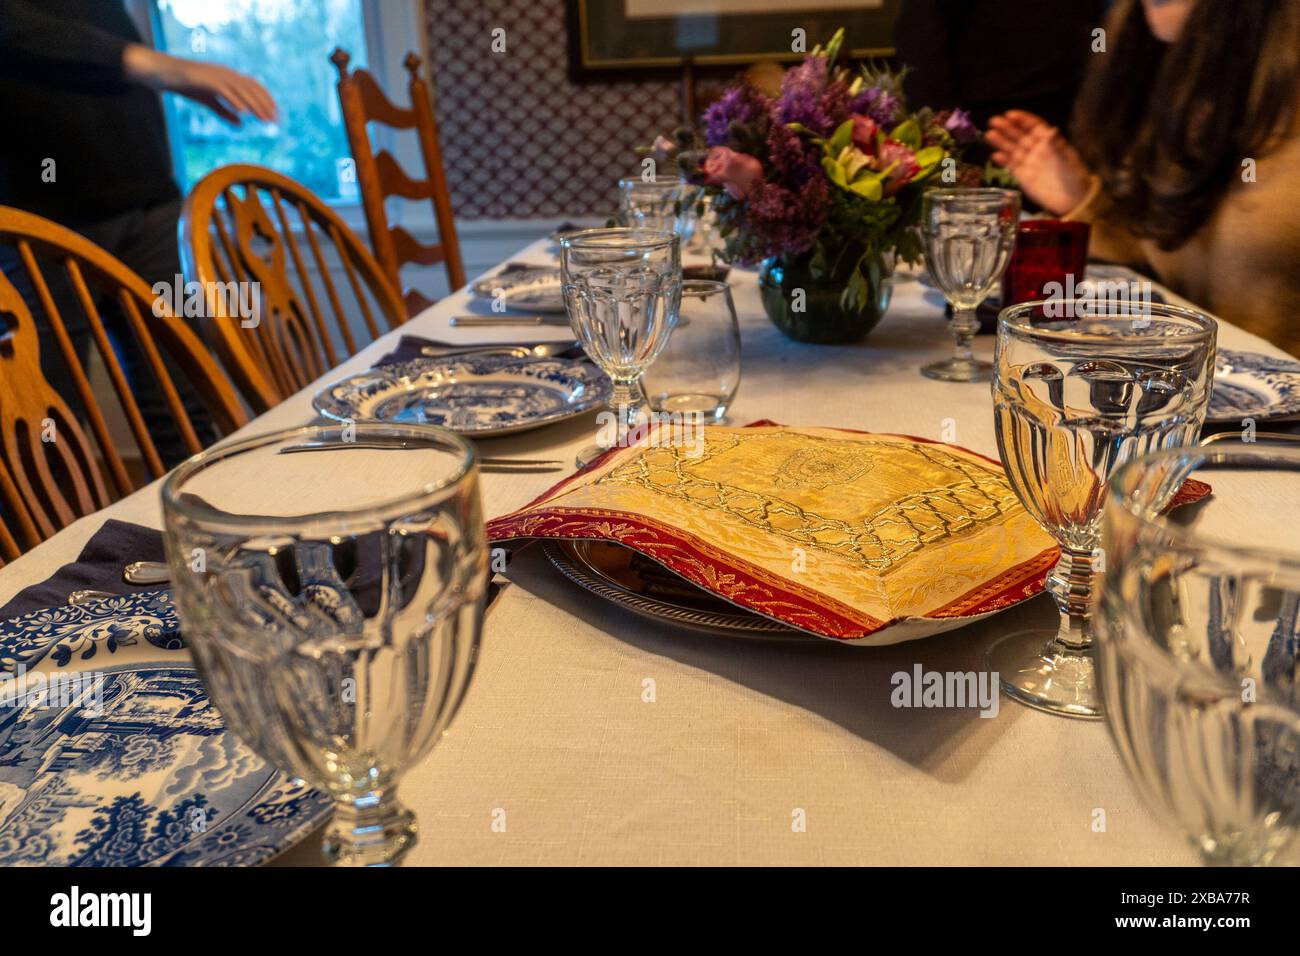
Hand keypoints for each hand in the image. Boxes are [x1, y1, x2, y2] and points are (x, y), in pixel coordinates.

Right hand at [123, 44, 277, 125]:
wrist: (163, 72)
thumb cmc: (186, 85)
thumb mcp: (209, 101)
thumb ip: (225, 111)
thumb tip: (241, 124)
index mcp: (228, 77)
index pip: (253, 86)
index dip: (266, 100)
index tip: (275, 114)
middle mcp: (225, 73)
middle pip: (250, 89)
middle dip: (264, 105)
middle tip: (275, 120)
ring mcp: (215, 74)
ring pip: (240, 90)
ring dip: (254, 105)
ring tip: (263, 119)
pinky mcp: (205, 78)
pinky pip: (223, 90)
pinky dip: (234, 100)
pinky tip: (243, 112)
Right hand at [986, 110, 1091, 214]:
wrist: (1072, 201)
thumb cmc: (1074, 177)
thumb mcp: (1067, 160)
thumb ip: (1056, 145)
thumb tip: (1051, 130)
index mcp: (1049, 142)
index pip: (1033, 127)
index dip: (1022, 120)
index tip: (1010, 115)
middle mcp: (1037, 150)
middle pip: (1019, 136)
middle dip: (1007, 128)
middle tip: (994, 121)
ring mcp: (1029, 163)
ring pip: (1012, 149)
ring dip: (1001, 142)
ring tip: (990, 135)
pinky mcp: (1022, 177)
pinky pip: (1011, 166)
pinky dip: (1003, 161)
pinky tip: (995, 156)